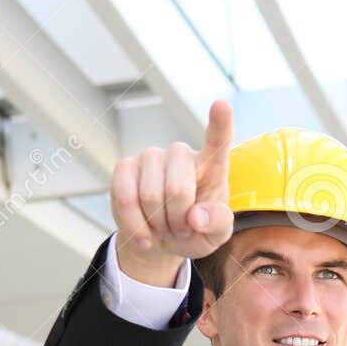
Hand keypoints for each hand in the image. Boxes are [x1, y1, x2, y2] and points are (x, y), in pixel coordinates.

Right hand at [110, 99, 235, 284]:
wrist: (162, 240)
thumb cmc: (195, 231)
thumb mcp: (216, 235)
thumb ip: (218, 224)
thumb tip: (196, 217)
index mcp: (210, 165)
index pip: (217, 141)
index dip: (220, 123)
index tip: (222, 105)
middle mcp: (181, 154)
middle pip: (177, 190)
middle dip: (178, 221)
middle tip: (181, 228)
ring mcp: (151, 156)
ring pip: (150, 196)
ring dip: (157, 224)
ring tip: (164, 227)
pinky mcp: (125, 167)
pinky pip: (124, 198)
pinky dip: (135, 224)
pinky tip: (145, 233)